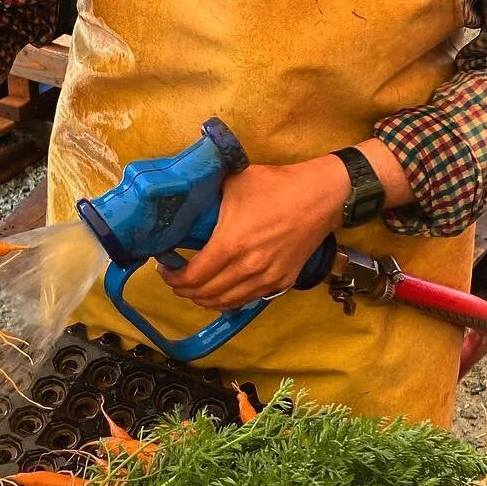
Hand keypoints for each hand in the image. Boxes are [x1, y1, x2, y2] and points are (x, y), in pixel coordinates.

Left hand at [161, 156, 348, 312]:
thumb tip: (185, 196)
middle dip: (185, 291)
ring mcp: (267, 278)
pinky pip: (248, 300)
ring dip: (205, 300)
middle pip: (206, 294)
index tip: (165, 270)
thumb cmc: (277, 185)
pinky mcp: (282, 281)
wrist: (321, 197)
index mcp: (231, 244)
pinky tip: (221, 292)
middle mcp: (247, 268)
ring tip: (195, 289)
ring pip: (226, 302)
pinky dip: (229, 300)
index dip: (173, 278)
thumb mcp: (235, 182)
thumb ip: (208, 195)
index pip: (193, 276)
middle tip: (176, 280)